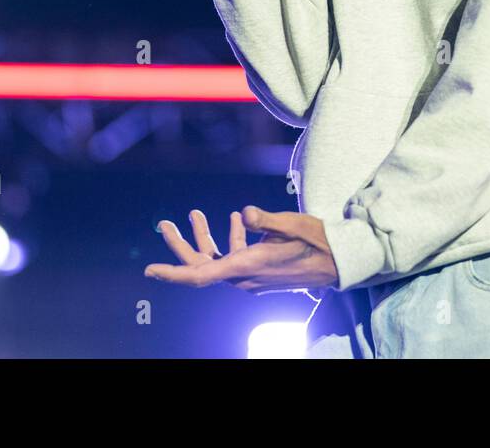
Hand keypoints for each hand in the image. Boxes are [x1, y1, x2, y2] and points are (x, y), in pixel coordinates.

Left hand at [144, 206, 339, 293]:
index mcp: (246, 267)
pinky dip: (229, 240)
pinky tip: (237, 219)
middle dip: (181, 246)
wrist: (338, 261)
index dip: (173, 273)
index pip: (201, 275)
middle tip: (164, 224)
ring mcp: (251, 275)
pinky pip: (234, 258)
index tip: (150, 270)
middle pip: (202, 265)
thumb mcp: (291, 225)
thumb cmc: (316, 242)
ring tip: (194, 215)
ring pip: (217, 260)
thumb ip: (265, 220)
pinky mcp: (259, 270)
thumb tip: (245, 213)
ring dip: (204, 239)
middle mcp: (244, 276)